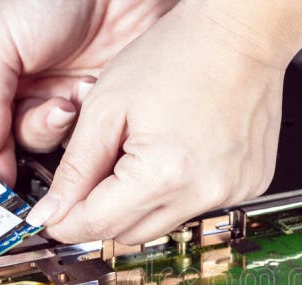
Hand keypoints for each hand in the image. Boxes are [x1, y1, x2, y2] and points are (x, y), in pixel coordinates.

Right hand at [0, 0, 177, 182]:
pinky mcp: (115, 107)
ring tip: (80, 87)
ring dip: (74, 120)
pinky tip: (98, 87)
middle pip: (36, 144)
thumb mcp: (0, 42)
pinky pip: (105, 135)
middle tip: (56, 110)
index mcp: (10, 85)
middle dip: (45, 129)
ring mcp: (81, 103)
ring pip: (71, 144)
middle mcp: (45, 97)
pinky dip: (102, 117)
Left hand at [28, 3, 289, 244]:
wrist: (241, 34)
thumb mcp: (105, 108)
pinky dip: (178, 191)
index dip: (65, 222)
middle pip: (130, 234)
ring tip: (142, 155)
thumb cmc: (178, 54)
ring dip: (141, 203)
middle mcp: (202, 192)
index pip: (97, 225)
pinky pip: (197, 205)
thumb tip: (52, 214)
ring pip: (163, 224)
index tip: (52, 216)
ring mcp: (231, 192)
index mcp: (163, 173)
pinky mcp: (248, 185)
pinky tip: (179, 154)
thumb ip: (74, 168)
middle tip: (96, 177)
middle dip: (103, 213)